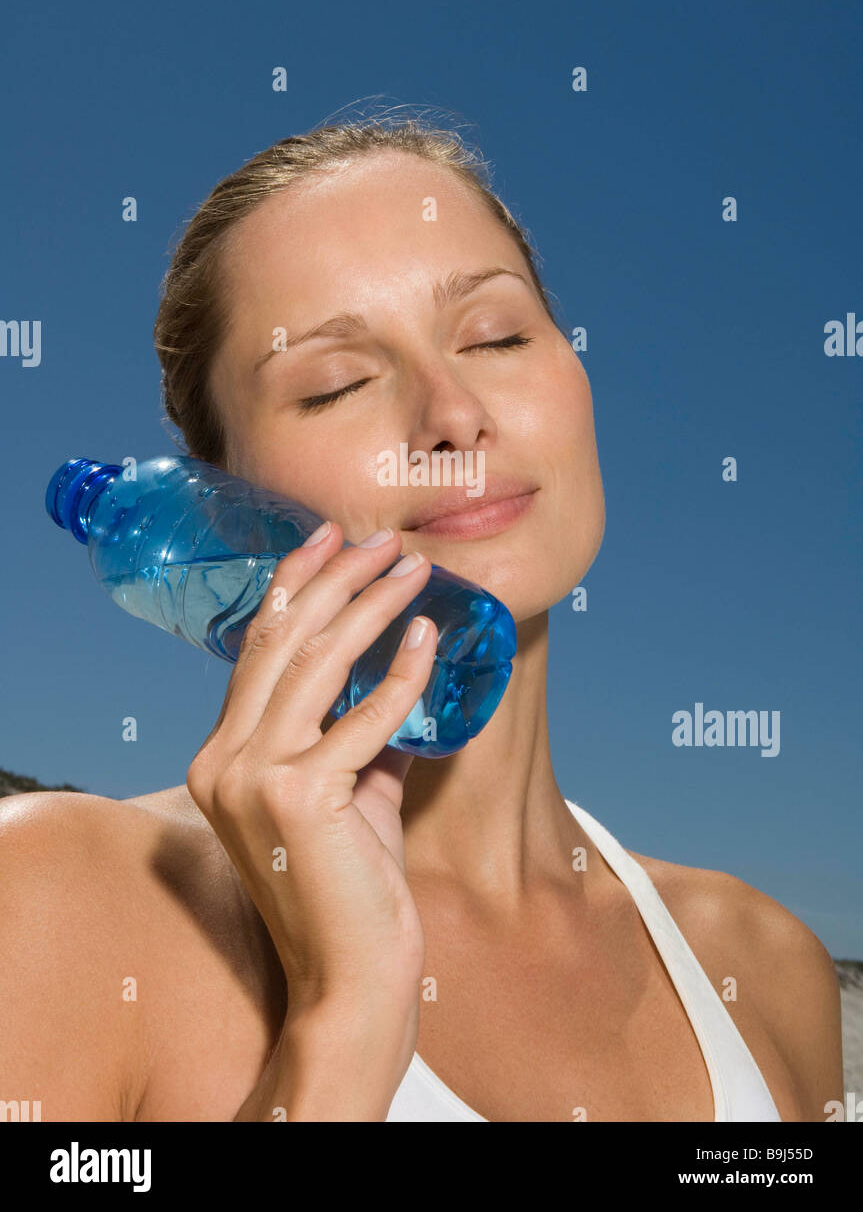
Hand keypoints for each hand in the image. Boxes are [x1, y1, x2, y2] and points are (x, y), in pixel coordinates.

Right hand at [186, 524, 435, 1026]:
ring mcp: (250, 778)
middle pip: (282, 641)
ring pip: (315, 664)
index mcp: (220, 755)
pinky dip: (400, 675)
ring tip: (415, 572)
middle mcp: (220, 760)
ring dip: (372, 607)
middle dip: (338, 580)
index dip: (293, 584)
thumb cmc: (353, 887)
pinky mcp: (296, 798)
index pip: (256, 647)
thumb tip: (400, 665)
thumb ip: (358, 731)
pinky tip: (428, 640)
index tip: (330, 538)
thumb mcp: (352, 791)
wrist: (352, 978)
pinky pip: (361, 718)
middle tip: (386, 542)